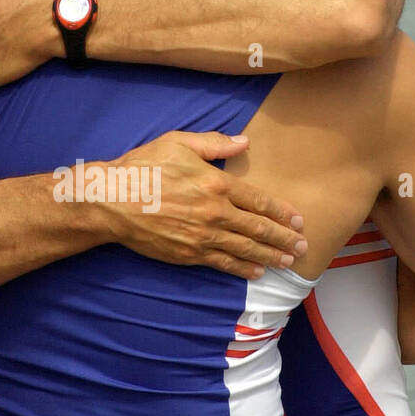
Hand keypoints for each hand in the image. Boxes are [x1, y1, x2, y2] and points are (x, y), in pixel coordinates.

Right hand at [90, 130, 306, 277]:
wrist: (112, 201)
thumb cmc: (143, 167)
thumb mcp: (178, 142)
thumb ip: (215, 143)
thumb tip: (244, 143)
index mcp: (215, 183)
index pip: (258, 200)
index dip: (281, 211)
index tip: (298, 220)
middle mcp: (214, 212)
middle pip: (258, 229)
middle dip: (283, 239)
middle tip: (302, 247)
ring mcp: (202, 236)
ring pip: (245, 249)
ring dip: (270, 257)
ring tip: (288, 262)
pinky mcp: (187, 254)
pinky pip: (222, 263)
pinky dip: (242, 269)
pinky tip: (257, 272)